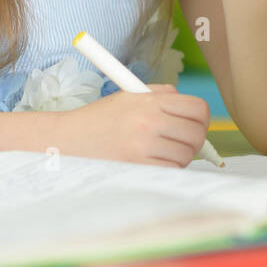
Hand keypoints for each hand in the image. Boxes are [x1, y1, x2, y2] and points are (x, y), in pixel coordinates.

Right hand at [57, 84, 210, 166]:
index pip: (197, 108)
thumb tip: (194, 110)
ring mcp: (143, 146)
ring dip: (178, 156)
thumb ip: (162, 96)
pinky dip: (166, 169)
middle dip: (194, 140)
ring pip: (186, 155)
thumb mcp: (130, 96)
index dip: (201, 118)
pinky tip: (150, 163)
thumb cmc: (100, 119)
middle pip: (197, 134)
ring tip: (158, 152)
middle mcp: (149, 121)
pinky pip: (170, 170)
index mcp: (150, 101)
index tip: (195, 125)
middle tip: (181, 142)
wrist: (66, 141)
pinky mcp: (137, 167)